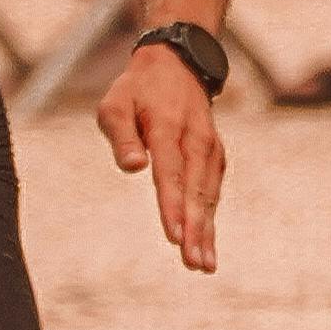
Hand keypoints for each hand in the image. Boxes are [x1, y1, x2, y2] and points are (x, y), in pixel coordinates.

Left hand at [97, 44, 223, 274]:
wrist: (176, 65)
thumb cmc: (136, 90)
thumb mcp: (116, 104)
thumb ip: (122, 136)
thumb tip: (132, 168)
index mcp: (168, 127)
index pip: (171, 172)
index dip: (173, 206)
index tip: (175, 236)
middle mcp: (196, 140)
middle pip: (195, 190)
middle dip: (196, 229)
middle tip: (194, 263)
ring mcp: (209, 148)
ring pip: (208, 195)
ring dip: (207, 230)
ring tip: (204, 264)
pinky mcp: (214, 156)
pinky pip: (212, 191)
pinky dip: (211, 218)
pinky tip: (206, 245)